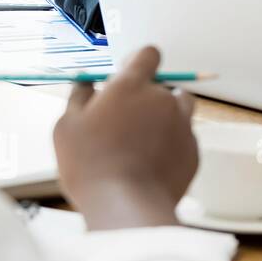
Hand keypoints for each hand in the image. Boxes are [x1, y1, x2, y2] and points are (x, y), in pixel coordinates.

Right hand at [52, 45, 197, 230]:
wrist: (127, 205)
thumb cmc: (89, 164)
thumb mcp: (67, 126)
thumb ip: (79, 96)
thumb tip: (86, 81)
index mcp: (133, 86)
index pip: (149, 54)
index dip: (138, 62)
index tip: (126, 77)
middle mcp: (164, 98)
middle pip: (162, 86)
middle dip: (145, 99)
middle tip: (122, 125)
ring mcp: (183, 124)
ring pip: (179, 108)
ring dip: (164, 117)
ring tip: (140, 142)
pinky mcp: (194, 149)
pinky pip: (183, 138)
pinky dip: (171, 145)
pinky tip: (150, 164)